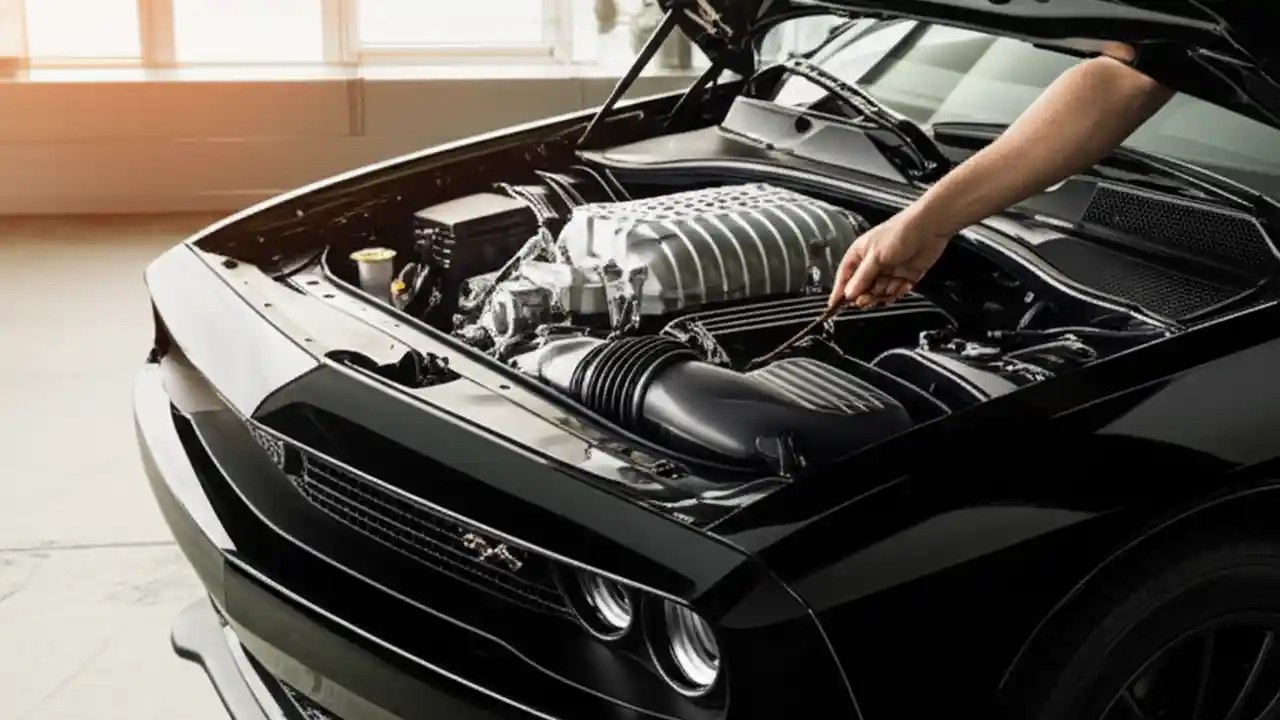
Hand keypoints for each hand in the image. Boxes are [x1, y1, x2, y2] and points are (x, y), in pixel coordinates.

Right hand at [829, 210, 950, 308]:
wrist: (929, 228)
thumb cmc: (900, 232)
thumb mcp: (876, 256)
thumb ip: (862, 277)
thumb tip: (848, 294)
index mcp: (860, 254)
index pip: (845, 276)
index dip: (840, 292)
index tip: (835, 307)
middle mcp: (873, 264)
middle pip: (862, 288)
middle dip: (865, 295)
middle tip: (867, 300)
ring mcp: (889, 270)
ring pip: (880, 292)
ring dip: (884, 295)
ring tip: (889, 291)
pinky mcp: (905, 276)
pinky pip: (897, 291)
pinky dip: (899, 291)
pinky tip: (903, 285)